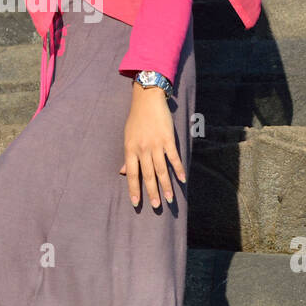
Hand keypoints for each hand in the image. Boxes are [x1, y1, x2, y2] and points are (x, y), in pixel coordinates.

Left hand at [119, 84, 186, 207]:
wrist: (147, 99)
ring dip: (166, 185)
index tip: (137, 203)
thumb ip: (128, 157)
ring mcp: (156, 144)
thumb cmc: (136, 119)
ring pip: (161, 169)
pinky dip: (178, 169)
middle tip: (156, 206)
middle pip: (148, 175)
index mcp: (130, 149)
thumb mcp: (128, 137)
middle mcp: (142, 149)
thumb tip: (123, 172)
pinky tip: (182, 179)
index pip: (132, 174)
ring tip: (169, 198)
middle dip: (152, 192)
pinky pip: (173, 157)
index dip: (134, 189)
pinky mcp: (168, 139)